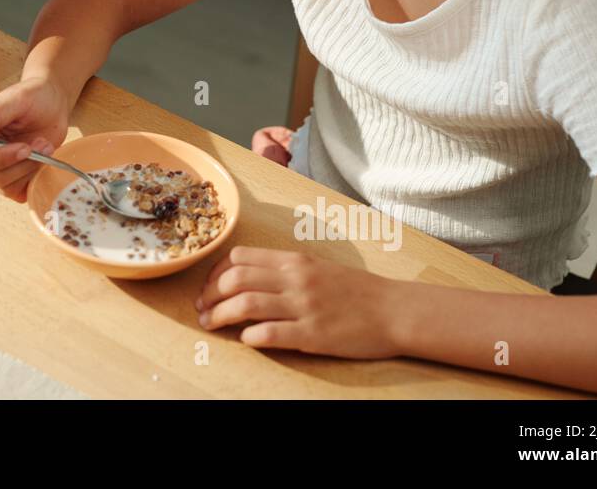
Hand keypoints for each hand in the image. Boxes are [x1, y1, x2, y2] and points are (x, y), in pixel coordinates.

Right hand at [0, 77, 70, 201]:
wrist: (52, 104)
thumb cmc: (32, 98)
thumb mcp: (15, 99)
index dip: (0, 158)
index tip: (25, 147)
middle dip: (21, 163)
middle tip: (41, 143)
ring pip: (7, 187)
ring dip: (31, 168)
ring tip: (45, 145)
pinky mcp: (16, 180)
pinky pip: (20, 192)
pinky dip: (35, 178)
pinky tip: (43, 158)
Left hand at [195, 246, 405, 358]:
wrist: (394, 310)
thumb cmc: (356, 291)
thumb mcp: (316, 269)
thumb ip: (284, 271)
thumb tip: (247, 278)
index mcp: (294, 261)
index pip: (239, 257)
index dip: (215, 272)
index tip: (208, 288)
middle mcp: (295, 279)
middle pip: (235, 279)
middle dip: (210, 295)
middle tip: (202, 309)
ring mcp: (303, 307)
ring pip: (246, 304)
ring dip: (220, 316)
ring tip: (210, 326)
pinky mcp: (312, 335)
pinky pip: (270, 333)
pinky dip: (249, 336)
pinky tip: (244, 340)